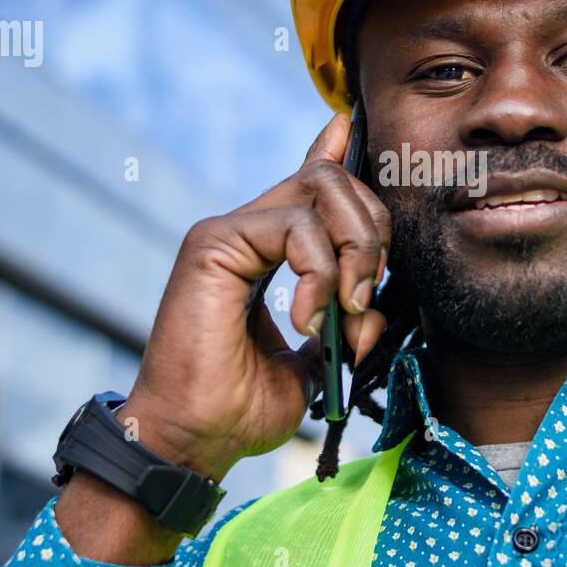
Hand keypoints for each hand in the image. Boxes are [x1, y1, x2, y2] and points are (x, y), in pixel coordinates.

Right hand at [119, 112, 390, 479]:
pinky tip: (307, 317)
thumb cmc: (241, 408)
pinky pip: (296, 225)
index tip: (349, 125)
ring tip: (346, 310)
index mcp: (263, 251)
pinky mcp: (214, 242)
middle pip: (332, 180)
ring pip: (322, 187)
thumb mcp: (315, 359)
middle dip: (373, 231)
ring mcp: (227, 231)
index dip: (331, 151)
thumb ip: (342, 319)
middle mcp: (245, 230)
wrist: (193, 441)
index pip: (305, 182)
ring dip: (355, 250)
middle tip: (367, 296)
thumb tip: (372, 301)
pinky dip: (319, 271)